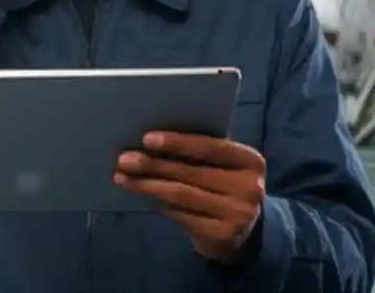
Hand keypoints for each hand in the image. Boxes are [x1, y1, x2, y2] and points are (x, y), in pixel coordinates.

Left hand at [114, 132, 265, 264]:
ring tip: (123, 177)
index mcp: (251, 161)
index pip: (212, 147)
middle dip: (154, 164)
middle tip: (125, 159)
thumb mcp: (225, 167)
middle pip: (192, 172)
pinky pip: (181, 216)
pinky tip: (142, 196)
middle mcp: (249, 188)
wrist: (243, 232)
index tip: (146, 138)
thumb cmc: (225, 186)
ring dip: (148, 185)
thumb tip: (151, 143)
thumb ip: (201, 155)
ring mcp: (237, 214)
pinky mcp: (221, 235)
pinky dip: (158, 204)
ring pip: (182, 195)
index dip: (179, 142)